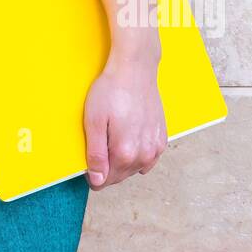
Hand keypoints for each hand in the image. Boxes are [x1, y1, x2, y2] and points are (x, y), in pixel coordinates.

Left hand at [83, 51, 166, 189]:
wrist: (135, 69)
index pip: (105, 181)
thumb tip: (97, 181)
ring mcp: (156, 147)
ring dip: (123, 160)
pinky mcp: (162, 138)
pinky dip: (138, 153)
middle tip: (101, 141)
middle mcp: (144, 154)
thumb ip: (96, 155)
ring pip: (135, 168)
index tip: (89, 157)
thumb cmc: (112, 90)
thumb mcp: (94, 121)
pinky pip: (148, 158)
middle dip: (108, 167)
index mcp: (125, 153)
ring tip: (115, 136)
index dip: (93, 173)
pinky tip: (130, 136)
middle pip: (120, 176)